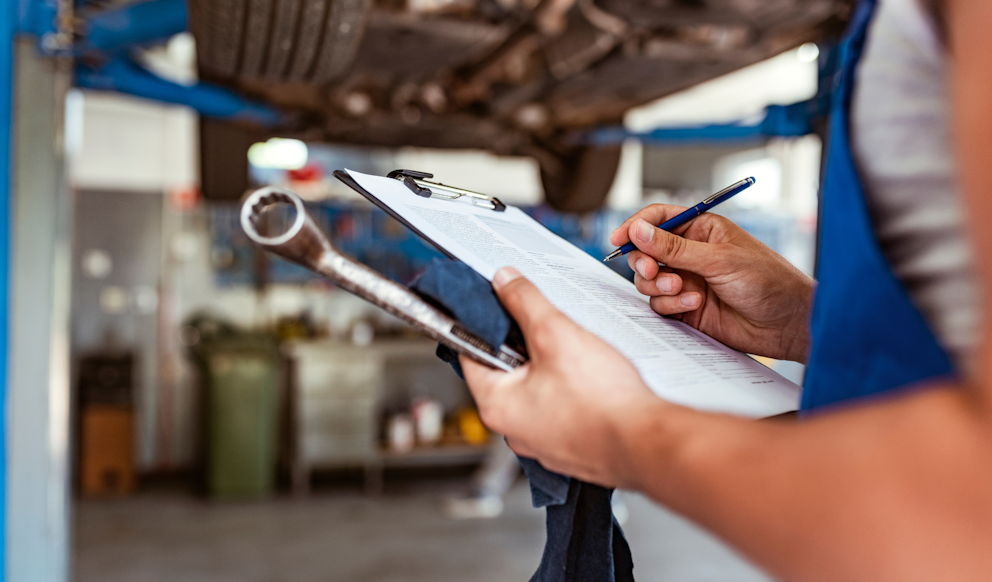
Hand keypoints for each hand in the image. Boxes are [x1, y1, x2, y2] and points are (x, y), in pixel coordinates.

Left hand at [460, 267, 660, 485]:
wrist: (646, 442)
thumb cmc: (601, 400)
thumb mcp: (556, 333)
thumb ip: (525, 302)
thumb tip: (504, 282)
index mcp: (497, 405)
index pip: (472, 354)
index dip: (483, 324)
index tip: (495, 306)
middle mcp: (513, 430)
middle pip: (506, 371)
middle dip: (526, 345)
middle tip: (548, 328)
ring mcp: (542, 441)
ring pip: (536, 391)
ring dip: (552, 369)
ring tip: (576, 356)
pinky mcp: (569, 446)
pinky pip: (560, 410)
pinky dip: (572, 393)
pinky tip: (592, 381)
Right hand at [610, 206, 813, 361]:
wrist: (786, 323)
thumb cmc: (767, 281)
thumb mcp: (719, 259)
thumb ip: (674, 247)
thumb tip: (638, 230)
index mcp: (701, 229)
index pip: (659, 219)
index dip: (636, 226)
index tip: (619, 238)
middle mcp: (690, 254)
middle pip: (646, 251)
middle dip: (644, 261)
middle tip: (651, 270)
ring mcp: (687, 281)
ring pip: (648, 281)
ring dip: (658, 286)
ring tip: (681, 290)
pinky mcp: (685, 308)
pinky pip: (659, 304)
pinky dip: (670, 305)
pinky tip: (693, 306)